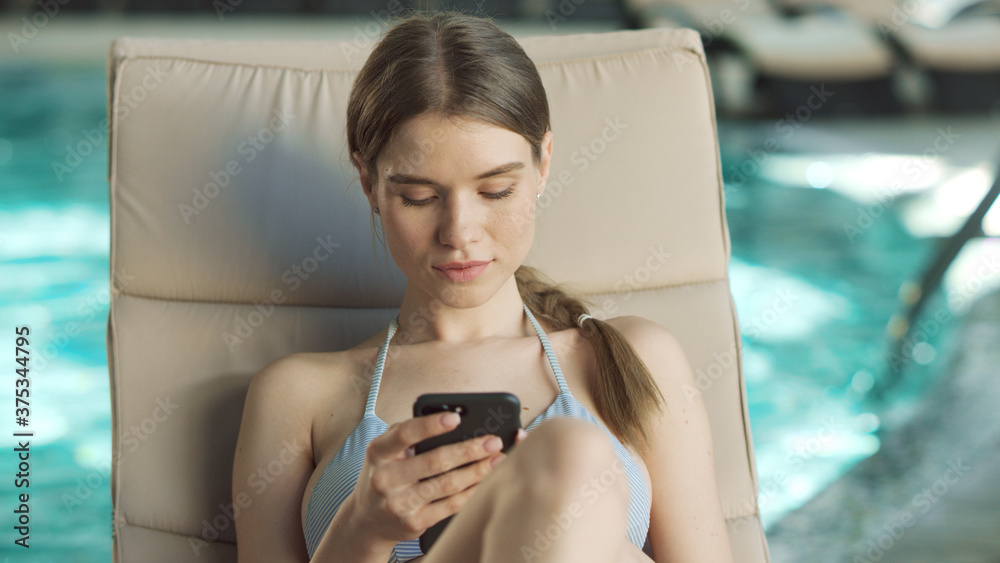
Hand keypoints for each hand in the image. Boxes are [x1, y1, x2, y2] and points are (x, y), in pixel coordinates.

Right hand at [349, 412, 508, 545]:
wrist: (367, 521)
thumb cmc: (385, 475)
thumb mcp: (385, 452)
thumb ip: (408, 433)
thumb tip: (451, 419)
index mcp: (378, 453)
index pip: (404, 434)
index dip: (430, 425)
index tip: (455, 418)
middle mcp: (385, 479)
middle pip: (434, 461)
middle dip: (469, 450)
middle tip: (493, 441)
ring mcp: (400, 503)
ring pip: (447, 484)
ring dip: (478, 471)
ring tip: (498, 459)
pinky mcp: (414, 522)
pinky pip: (451, 505)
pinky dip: (473, 492)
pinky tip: (486, 482)